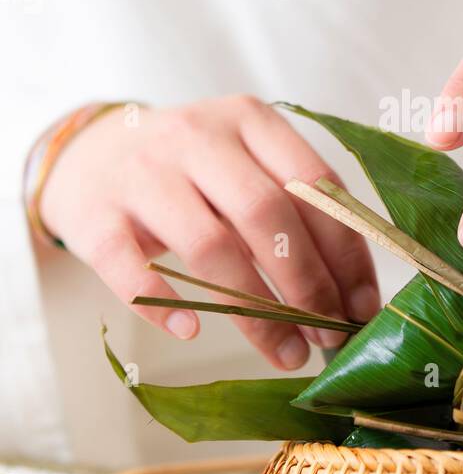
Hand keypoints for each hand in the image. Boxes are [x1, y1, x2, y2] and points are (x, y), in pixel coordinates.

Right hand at [39, 96, 379, 367]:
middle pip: (266, 214)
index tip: (363, 306)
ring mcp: (143, 174)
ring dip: (255, 312)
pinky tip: (193, 330)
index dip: (346, 251)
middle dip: (307, 285)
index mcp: (249, 120)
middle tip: (329, 336)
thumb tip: (352, 292)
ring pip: (210, 246)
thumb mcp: (243, 163)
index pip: (313, 184)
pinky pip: (132, 269)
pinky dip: (165, 305)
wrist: (88, 154)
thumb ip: (292, 207)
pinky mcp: (95, 216)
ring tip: (286, 353)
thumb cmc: (188, 171)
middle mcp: (197, 137)